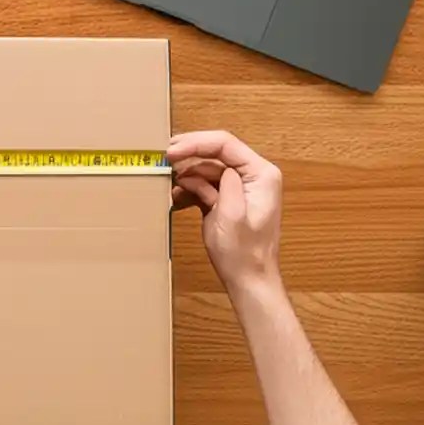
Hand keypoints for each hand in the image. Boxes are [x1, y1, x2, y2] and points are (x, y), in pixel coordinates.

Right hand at [168, 131, 282, 293]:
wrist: (248, 280)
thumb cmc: (244, 255)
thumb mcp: (232, 218)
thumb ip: (227, 185)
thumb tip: (218, 166)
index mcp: (262, 175)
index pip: (225, 145)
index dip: (195, 144)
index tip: (171, 152)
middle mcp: (254, 175)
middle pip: (216, 152)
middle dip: (188, 154)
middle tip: (162, 157)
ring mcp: (242, 187)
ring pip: (207, 167)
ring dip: (186, 174)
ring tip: (166, 181)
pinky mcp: (229, 198)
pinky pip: (206, 184)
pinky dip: (189, 188)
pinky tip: (175, 197)